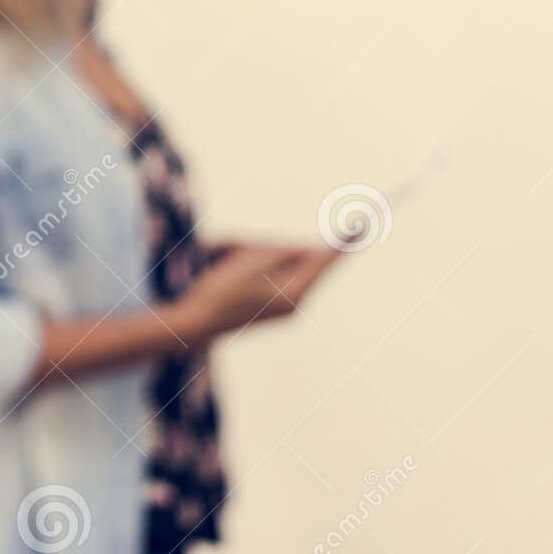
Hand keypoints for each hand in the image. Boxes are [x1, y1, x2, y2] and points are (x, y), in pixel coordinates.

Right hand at [175, 241, 340, 341]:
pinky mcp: (262, 305)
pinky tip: (219, 267)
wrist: (192, 325)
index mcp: (294, 292)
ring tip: (219, 260)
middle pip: (292, 258)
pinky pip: (259, 273)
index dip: (340, 243)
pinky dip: (240, 264)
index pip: (323, 261)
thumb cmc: (221, 292)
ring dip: (247, 253)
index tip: (360, 228)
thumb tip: (306, 249)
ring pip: (271, 263)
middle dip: (265, 247)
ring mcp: (277, 305)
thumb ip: (283, 251)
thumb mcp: (252, 261)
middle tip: (238, 250)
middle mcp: (291, 301)